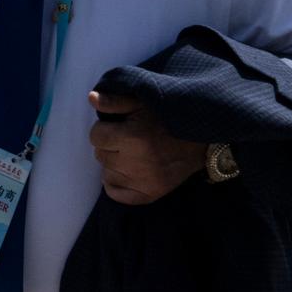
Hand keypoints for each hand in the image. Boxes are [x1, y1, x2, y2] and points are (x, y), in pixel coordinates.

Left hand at [87, 91, 207, 204]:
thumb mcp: (142, 103)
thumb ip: (115, 100)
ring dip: (113, 163)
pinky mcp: (150, 194)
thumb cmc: (168, 118)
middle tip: (126, 140)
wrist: (201, 142)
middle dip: (109, 145)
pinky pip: (116, 194)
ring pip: (106, 173)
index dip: (103, 129)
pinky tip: (126, 172)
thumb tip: (91, 98)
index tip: (117, 127)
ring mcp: (144, 181)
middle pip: (100, 155)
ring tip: (130, 154)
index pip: (96, 136)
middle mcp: (138, 162)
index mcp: (134, 137)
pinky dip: (116, 184)